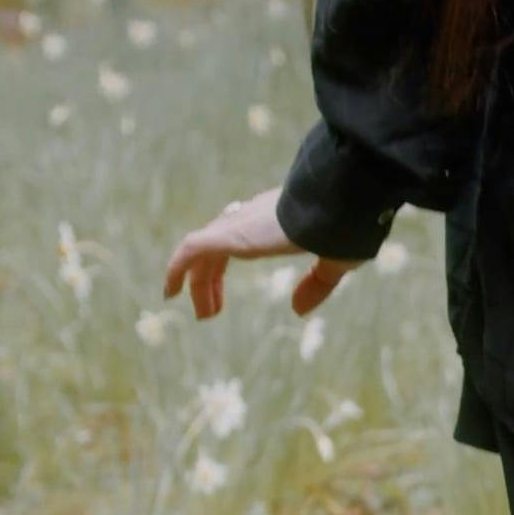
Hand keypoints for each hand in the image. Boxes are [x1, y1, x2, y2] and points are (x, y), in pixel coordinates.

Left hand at [164, 188, 358, 319]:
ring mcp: (237, 224)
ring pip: (202, 253)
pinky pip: (190, 250)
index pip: (238, 235)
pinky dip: (177, 270)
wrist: (339, 200)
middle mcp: (250, 217)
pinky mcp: (229, 234)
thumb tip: (296, 310)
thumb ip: (316, 284)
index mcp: (272, 218)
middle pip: (217, 247)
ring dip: (198, 283)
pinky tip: (170, 293)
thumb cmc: (344, 225)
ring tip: (202, 314)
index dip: (227, 263)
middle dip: (211, 279)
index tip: (225, 286)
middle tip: (211, 311)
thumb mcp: (334, 261)